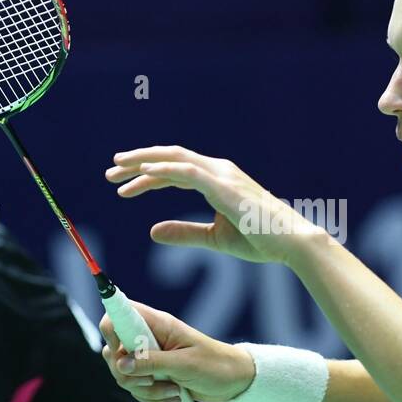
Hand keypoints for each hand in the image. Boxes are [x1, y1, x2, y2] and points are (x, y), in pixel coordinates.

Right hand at [98, 299, 255, 401]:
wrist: (233, 382)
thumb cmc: (215, 364)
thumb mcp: (184, 364)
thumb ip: (151, 362)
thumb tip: (121, 364)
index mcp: (157, 324)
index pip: (118, 316)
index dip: (111, 331)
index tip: (121, 352)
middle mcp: (148, 339)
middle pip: (113, 352)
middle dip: (128, 374)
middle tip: (152, 381)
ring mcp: (148, 358)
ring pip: (124, 375)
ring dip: (146, 391)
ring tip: (174, 391)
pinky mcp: (152, 376)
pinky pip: (136, 389)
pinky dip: (152, 399)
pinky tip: (174, 398)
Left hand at [105, 146, 327, 265]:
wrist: (292, 243)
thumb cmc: (261, 239)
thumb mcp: (214, 238)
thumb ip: (184, 233)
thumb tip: (152, 231)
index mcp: (217, 180)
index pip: (175, 171)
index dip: (146, 176)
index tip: (122, 186)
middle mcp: (218, 170)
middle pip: (170, 158)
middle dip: (137, 163)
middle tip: (110, 173)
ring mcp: (222, 175)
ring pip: (174, 160)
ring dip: (143, 163)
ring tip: (117, 172)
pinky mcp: (224, 186)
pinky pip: (187, 173)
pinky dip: (163, 170)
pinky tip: (143, 174)